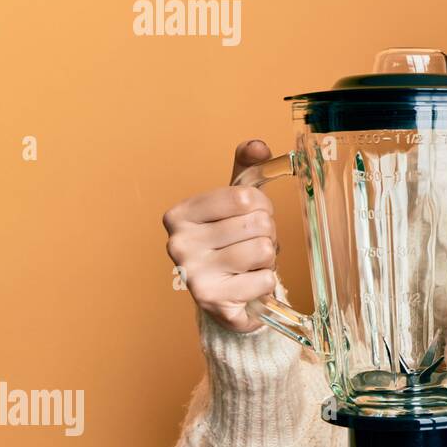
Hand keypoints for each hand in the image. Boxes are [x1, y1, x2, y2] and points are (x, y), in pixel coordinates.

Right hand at [162, 140, 279, 332]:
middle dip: (267, 233)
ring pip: (263, 250)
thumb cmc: (229, 241)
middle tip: (251, 244)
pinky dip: (265, 282)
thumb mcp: (234, 201)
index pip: (245, 196)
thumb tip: (258, 146)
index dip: (261, 206)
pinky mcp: (212, 300)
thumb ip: (247, 168)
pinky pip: (265, 280)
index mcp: (180, 214)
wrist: (224, 294)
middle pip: (259, 223)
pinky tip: (248, 284)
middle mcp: (179, 243)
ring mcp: (193, 274)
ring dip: (268, 258)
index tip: (249, 216)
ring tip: (250, 263)